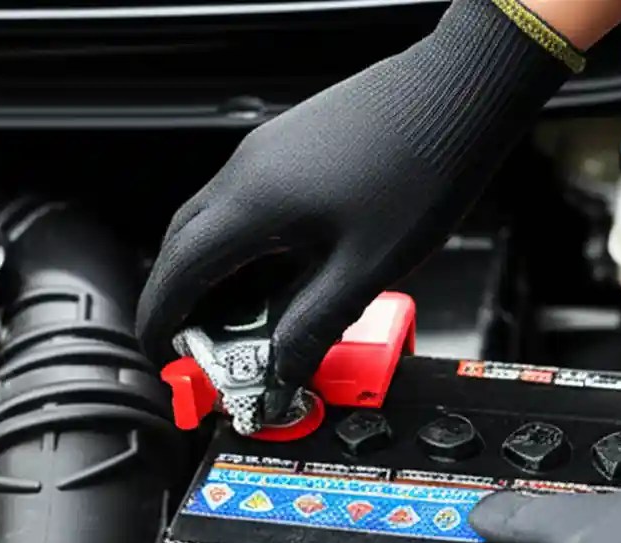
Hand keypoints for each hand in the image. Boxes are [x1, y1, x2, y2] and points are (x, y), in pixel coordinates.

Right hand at [136, 0, 573, 383]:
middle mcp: (246, 170)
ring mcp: (267, 149)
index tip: (164, 354)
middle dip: (181, 298)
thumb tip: (282, 369)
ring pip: (214, 219)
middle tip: (201, 346)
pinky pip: (246, 200)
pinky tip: (279, 271)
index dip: (162, 319)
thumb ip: (314, 324)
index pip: (178, 270)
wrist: (458, 94)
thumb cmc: (420, 170)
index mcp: (253, 203)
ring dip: (215, 270)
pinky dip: (244, 243)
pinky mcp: (292, 142)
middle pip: (183, 243)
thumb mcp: (366, 269)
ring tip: (244, 319)